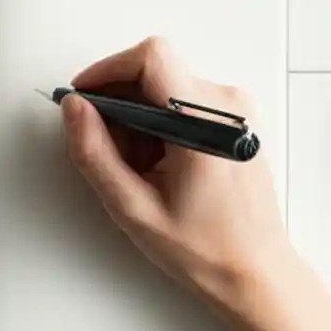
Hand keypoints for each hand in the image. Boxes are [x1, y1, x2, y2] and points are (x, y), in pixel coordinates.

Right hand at [62, 37, 330, 330]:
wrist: (255, 272)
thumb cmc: (205, 249)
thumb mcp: (133, 207)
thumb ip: (95, 152)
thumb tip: (74, 108)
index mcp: (205, 123)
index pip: (151, 57)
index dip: (108, 69)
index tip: (85, 95)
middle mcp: (228, 106)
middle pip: (154, 72)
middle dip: (121, 105)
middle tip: (113, 153)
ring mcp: (237, 110)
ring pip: (166, 87)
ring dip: (140, 119)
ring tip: (142, 169)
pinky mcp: (236, 119)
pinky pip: (184, 101)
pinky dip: (160, 124)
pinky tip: (161, 165)